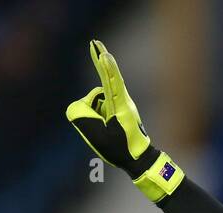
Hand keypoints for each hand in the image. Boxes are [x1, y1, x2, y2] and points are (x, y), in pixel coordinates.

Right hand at [66, 40, 182, 200]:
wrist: (140, 159)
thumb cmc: (120, 150)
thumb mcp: (97, 138)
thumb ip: (82, 117)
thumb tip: (83, 104)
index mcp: (120, 109)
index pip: (112, 85)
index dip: (108, 69)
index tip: (104, 55)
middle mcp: (123, 101)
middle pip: (109, 78)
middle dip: (101, 60)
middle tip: (96, 42)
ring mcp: (122, 102)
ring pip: (98, 99)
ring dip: (94, 112)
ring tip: (106, 131)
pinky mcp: (120, 106)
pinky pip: (102, 104)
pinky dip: (98, 112)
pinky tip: (106, 127)